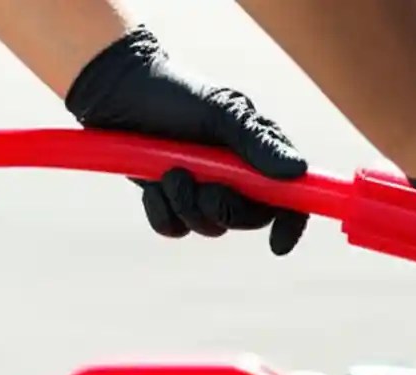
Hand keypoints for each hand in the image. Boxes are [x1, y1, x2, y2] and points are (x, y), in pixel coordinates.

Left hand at [64, 26, 307, 252]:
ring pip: (209, 226)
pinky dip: (162, 211)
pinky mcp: (172, 199)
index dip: (290, 223)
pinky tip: (151, 184)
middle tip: (201, 185)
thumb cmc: (175, 93)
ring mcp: (204, 189)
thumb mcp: (221, 112)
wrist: (118, 91)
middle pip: (248, 219)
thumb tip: (297, 171)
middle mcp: (237, 177)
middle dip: (224, 209)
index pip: (289, 197)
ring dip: (187, 206)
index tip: (277, 243)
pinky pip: (174, 228)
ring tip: (169, 172)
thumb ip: (257, 143)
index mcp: (259, 154)